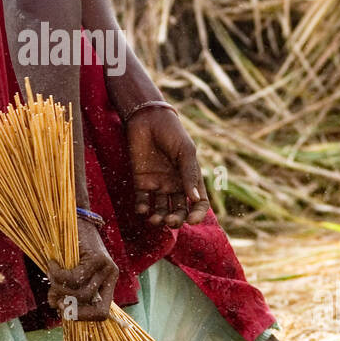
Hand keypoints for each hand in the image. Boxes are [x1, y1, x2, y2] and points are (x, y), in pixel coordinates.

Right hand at [46, 218, 117, 321]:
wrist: (73, 218)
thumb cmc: (69, 248)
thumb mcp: (70, 273)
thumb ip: (68, 291)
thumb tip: (57, 308)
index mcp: (108, 284)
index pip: (103, 313)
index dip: (83, 317)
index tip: (65, 312)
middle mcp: (111, 276)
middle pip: (93, 306)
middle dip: (71, 307)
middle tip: (55, 300)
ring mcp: (106, 267)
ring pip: (81, 293)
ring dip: (60, 290)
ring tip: (51, 277)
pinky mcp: (97, 258)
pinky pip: (73, 278)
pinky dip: (57, 275)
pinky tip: (52, 264)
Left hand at [125, 106, 208, 227]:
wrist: (147, 119)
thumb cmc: (171, 133)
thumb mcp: (185, 151)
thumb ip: (189, 174)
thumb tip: (194, 199)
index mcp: (190, 178)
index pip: (198, 203)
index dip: (197, 214)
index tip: (191, 221)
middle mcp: (175, 185)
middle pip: (179, 210)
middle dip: (176, 219)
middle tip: (170, 221)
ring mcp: (158, 184)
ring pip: (161, 210)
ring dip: (159, 218)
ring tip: (155, 220)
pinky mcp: (141, 182)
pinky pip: (143, 201)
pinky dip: (143, 209)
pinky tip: (143, 209)